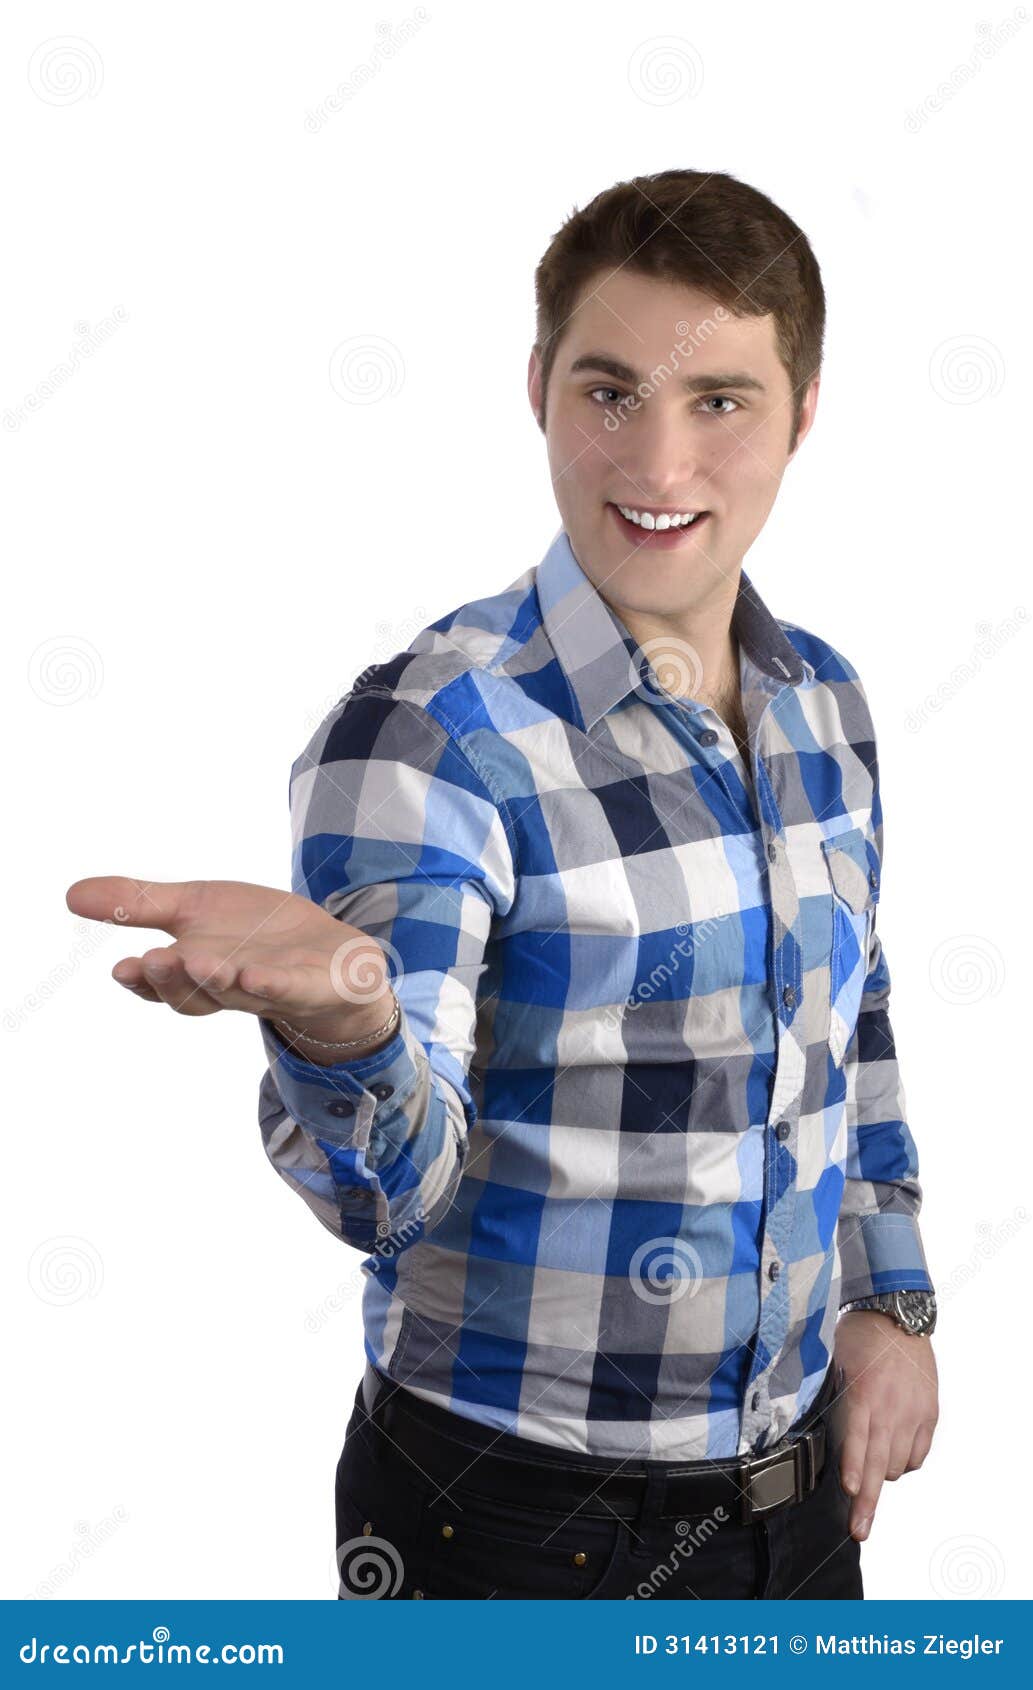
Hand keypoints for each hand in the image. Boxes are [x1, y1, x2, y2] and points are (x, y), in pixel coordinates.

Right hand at [65, 875, 393, 1041]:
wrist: (329, 956)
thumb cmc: (253, 934)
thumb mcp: (194, 907)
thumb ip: (139, 903)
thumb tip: (69, 895)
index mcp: (196, 973)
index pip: (162, 985)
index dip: (143, 981)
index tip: (123, 969)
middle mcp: (229, 988)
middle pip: (196, 993)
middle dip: (175, 979)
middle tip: (153, 962)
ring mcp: (272, 990)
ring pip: (241, 993)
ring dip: (221, 981)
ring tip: (204, 963)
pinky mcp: (311, 984)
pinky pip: (291, 990)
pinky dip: (276, 986)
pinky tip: (261, 977)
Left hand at [832, 1310, 938, 1541]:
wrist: (897, 1313)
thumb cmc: (857, 1338)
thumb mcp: (834, 1363)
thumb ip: (828, 1399)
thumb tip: (806, 1431)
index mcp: (864, 1394)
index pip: (858, 1439)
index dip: (855, 1467)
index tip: (850, 1491)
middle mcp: (891, 1408)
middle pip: (879, 1465)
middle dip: (867, 1501)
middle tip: (859, 1530)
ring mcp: (914, 1413)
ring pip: (898, 1464)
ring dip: (881, 1474)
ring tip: (867, 1472)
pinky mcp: (929, 1414)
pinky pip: (918, 1454)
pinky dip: (904, 1461)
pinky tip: (891, 1454)